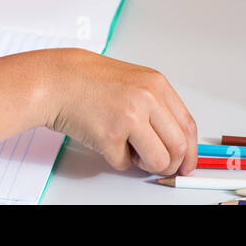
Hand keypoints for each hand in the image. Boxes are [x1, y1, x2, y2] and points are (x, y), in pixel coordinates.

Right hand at [45, 49, 198, 176]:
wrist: (55, 80)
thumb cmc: (88, 80)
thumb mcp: (133, 82)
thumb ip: (156, 106)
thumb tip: (173, 139)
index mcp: (156, 84)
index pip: (187, 125)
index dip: (190, 151)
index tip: (187, 164)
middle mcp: (147, 99)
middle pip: (178, 147)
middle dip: (170, 164)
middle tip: (158, 165)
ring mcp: (129, 118)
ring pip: (158, 161)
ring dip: (145, 165)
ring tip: (129, 150)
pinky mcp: (110, 136)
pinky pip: (124, 164)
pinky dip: (115, 159)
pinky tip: (104, 139)